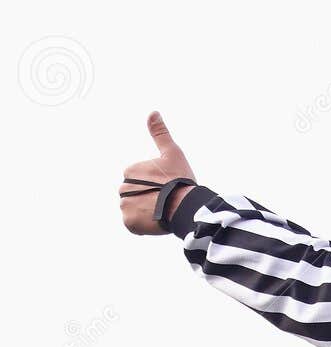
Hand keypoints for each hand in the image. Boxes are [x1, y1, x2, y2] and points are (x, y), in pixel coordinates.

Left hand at [119, 112, 194, 235]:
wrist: (184, 205)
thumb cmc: (180, 179)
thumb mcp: (171, 152)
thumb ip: (160, 133)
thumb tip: (152, 112)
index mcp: (130, 170)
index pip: (139, 181)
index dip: (153, 187)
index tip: (165, 190)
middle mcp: (123, 187)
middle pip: (135, 197)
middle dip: (147, 200)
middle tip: (164, 203)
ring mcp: (125, 206)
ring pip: (134, 211)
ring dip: (145, 214)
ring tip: (161, 213)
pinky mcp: (129, 222)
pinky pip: (133, 225)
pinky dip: (142, 226)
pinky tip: (155, 223)